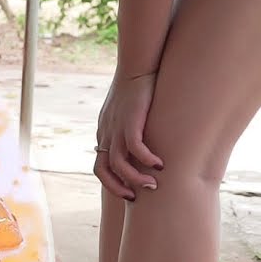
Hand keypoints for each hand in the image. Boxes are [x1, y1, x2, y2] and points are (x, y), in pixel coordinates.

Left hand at [94, 72, 163, 200]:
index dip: (111, 182)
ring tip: (153, 184)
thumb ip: (131, 128)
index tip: (127, 192)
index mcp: (105, 134)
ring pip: (119, 164)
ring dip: (136, 178)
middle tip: (137, 196)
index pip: (100, 166)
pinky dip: (146, 159)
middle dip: (119, 187)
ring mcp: (116, 128)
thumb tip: (145, 142)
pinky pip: (135, 148)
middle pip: (104, 170)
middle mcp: (106, 134)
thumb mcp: (128, 112)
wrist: (137, 65)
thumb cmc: (137, 87)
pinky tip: (160, 164)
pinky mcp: (130, 121)